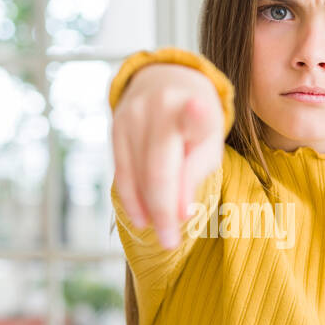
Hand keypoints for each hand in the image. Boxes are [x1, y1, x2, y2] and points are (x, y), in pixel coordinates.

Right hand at [112, 62, 225, 249]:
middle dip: (164, 211)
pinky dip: (131, 199)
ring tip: (163, 235)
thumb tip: (180, 215)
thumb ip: (195, 174)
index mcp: (195, 106)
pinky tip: (142, 219)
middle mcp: (161, 107)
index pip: (194, 115)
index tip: (195, 110)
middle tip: (171, 243)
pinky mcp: (115, 126)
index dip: (194, 116)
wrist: (165, 82)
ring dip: (148, 210)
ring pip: (137, 175)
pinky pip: (121, 173)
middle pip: (159, 168)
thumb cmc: (196, 121)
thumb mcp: (208, 142)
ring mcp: (133, 115)